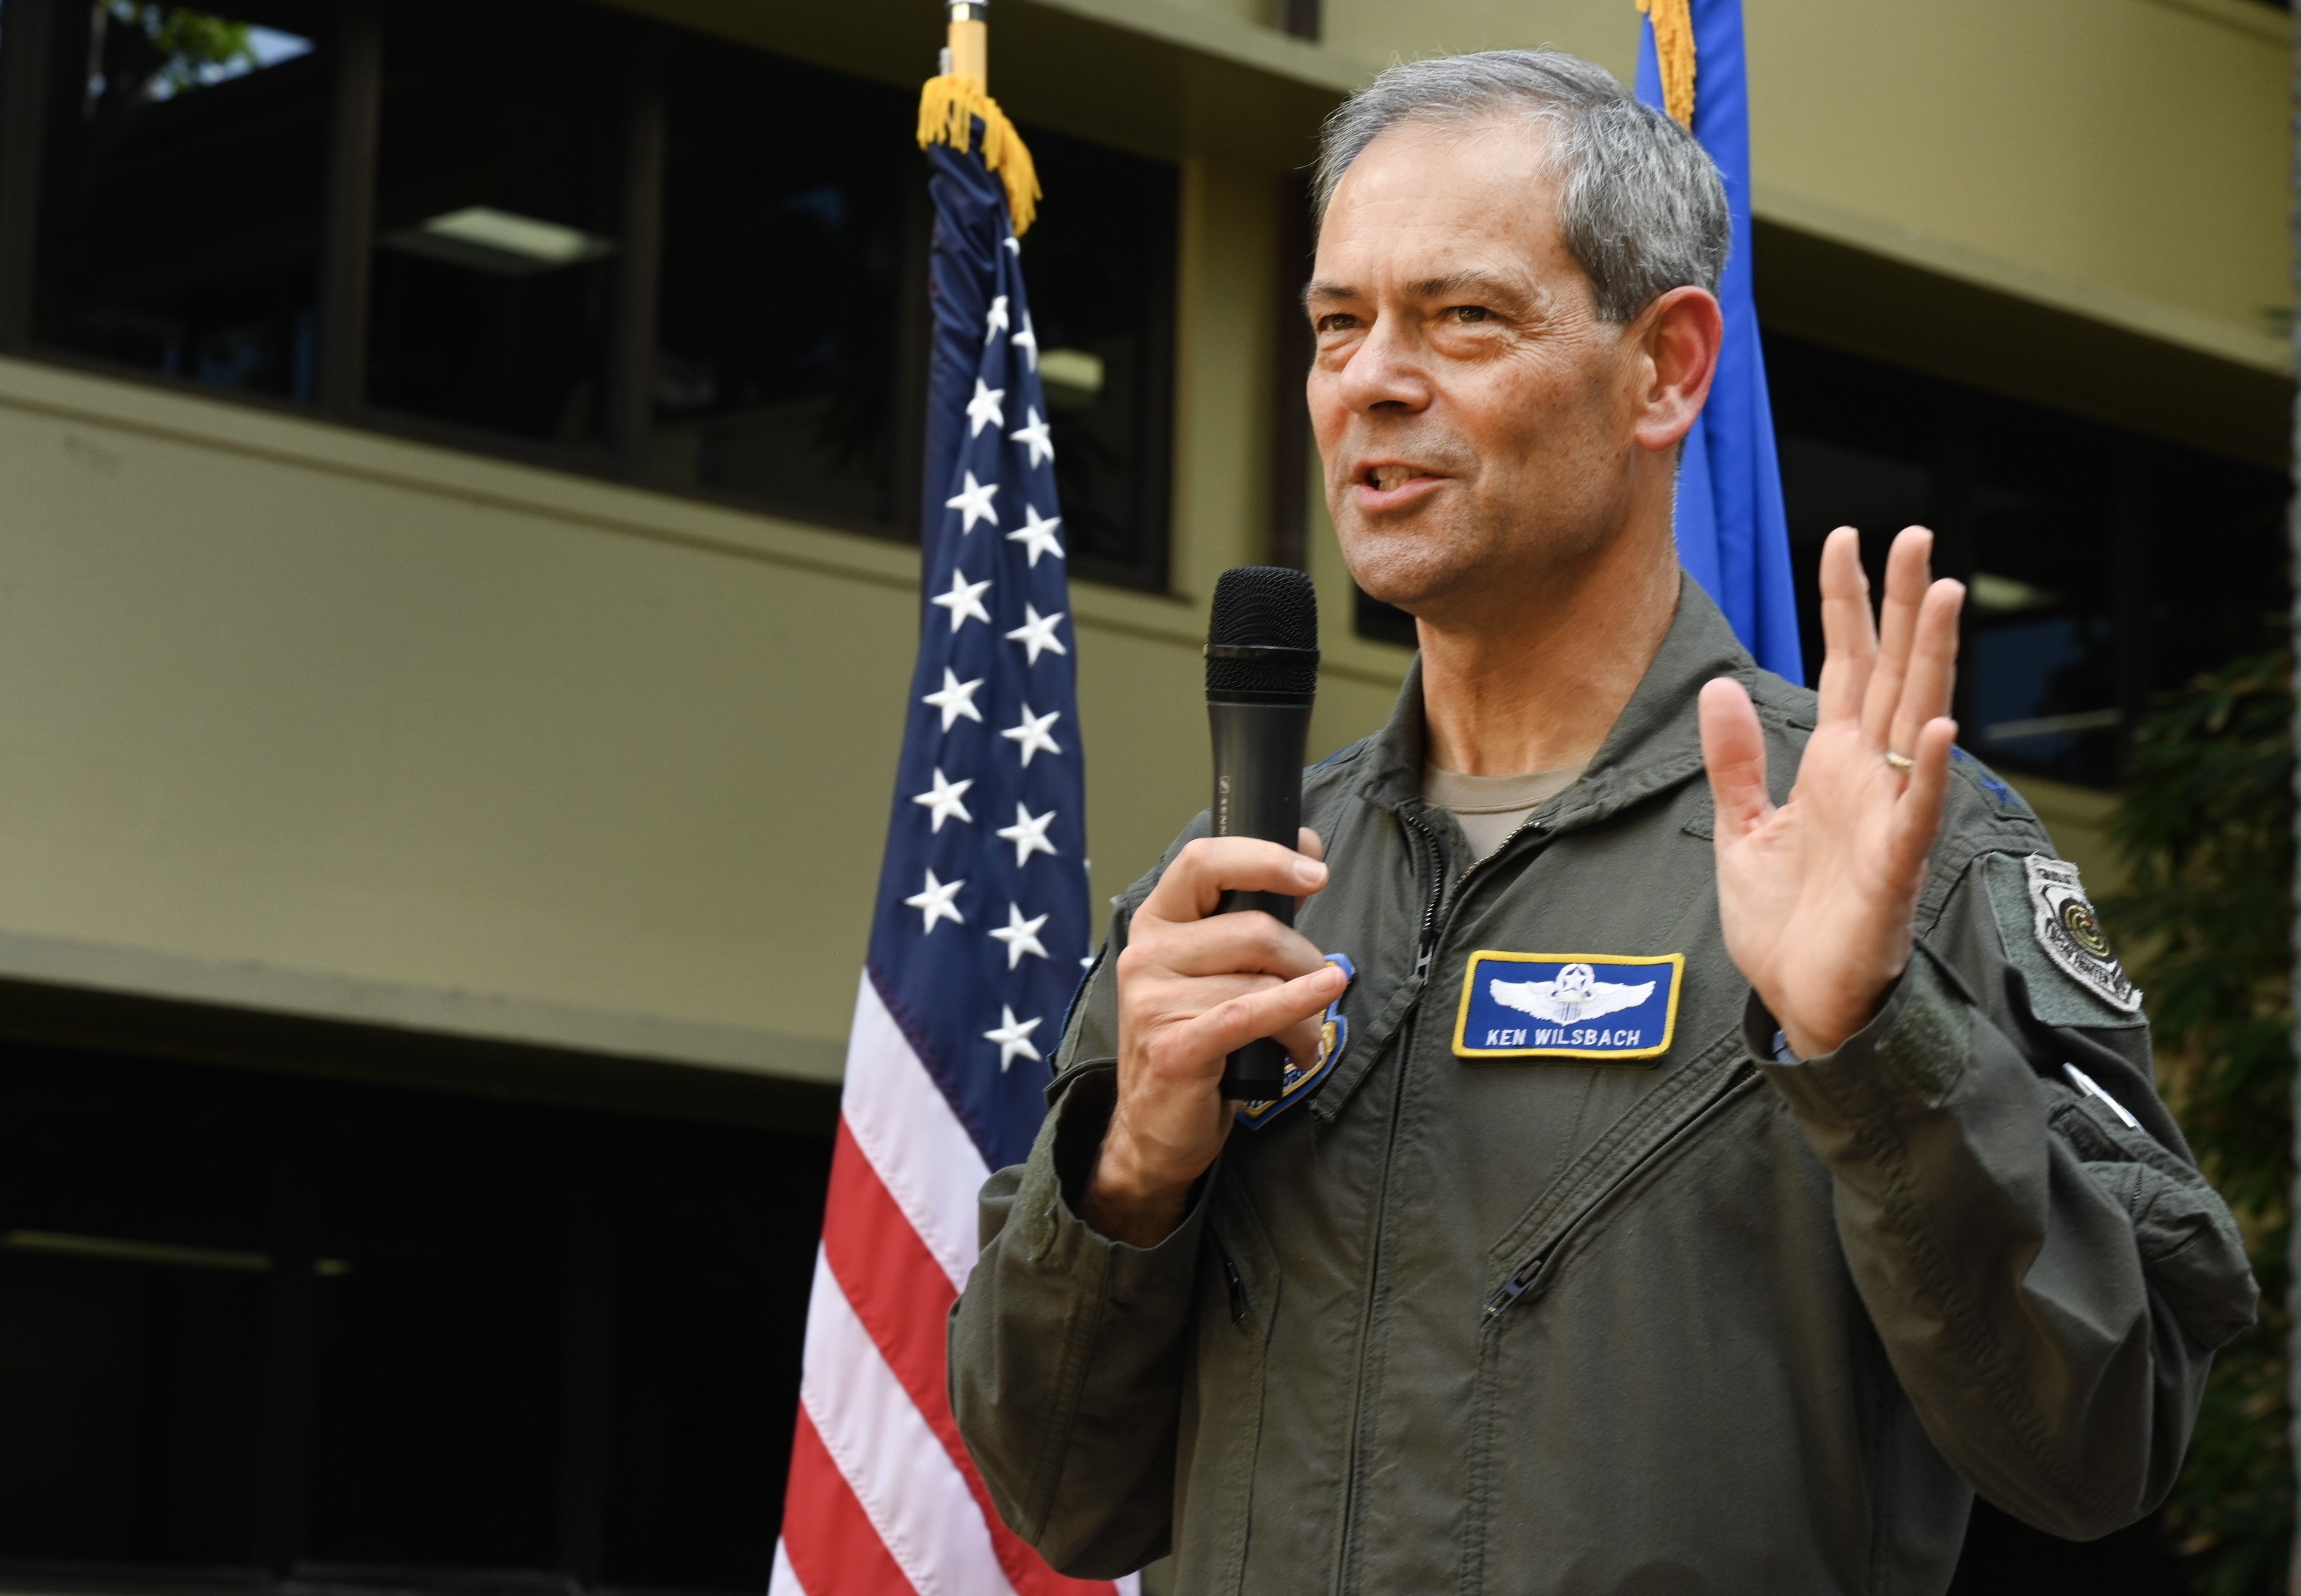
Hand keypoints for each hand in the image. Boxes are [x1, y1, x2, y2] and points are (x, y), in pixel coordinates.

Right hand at [1083, 831, 1345, 1246]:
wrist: (1155, 1125)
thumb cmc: (1196, 1038)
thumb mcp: (1215, 967)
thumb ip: (1254, 913)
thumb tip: (1308, 853)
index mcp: (1156, 922)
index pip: (1203, 862)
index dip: (1264, 858)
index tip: (1313, 869)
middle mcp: (1146, 954)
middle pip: (1253, 928)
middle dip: (1304, 958)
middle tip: (1317, 988)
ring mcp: (1153, 1001)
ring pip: (1263, 980)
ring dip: (1305, 1011)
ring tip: (1302, 1036)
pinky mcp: (1174, 1047)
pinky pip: (1252, 1012)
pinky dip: (1298, 1007)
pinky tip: (1321, 1007)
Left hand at [1698, 526, 1964, 1057]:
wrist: (1802, 1004)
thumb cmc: (1785, 924)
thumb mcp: (1741, 829)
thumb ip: (1735, 762)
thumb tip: (1722, 687)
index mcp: (1834, 764)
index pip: (1845, 664)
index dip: (1845, 603)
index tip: (1844, 537)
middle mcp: (1870, 778)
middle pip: (1892, 672)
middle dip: (1901, 604)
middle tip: (1915, 532)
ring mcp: (1889, 817)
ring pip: (1918, 720)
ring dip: (1930, 659)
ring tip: (1941, 592)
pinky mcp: (1895, 867)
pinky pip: (1919, 810)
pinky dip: (1931, 770)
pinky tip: (1942, 725)